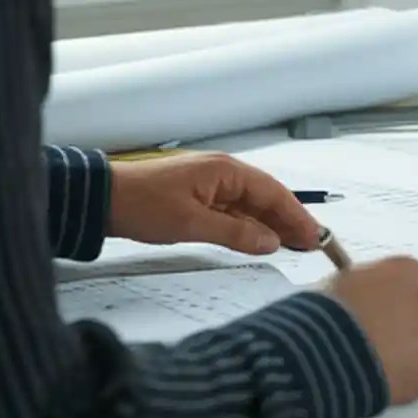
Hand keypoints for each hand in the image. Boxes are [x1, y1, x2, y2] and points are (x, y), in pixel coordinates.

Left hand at [108, 152, 319, 253]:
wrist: (102, 200)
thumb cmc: (144, 205)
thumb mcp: (192, 224)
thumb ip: (236, 234)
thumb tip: (271, 242)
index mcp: (226, 171)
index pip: (273, 193)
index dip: (297, 216)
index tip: (315, 236)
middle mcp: (224, 174)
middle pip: (266, 198)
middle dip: (290, 221)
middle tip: (312, 245)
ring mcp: (211, 186)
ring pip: (251, 207)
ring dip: (272, 225)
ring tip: (294, 246)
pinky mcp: (199, 199)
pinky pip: (234, 213)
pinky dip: (250, 227)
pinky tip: (261, 241)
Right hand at [323, 257, 417, 404]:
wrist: (327, 354)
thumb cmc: (328, 311)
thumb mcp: (343, 281)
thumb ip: (368, 284)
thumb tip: (368, 295)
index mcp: (409, 272)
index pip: (413, 279)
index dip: (396, 295)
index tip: (381, 307)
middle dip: (414, 320)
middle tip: (386, 334)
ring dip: (416, 348)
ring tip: (383, 360)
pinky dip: (410, 375)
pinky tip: (385, 377)